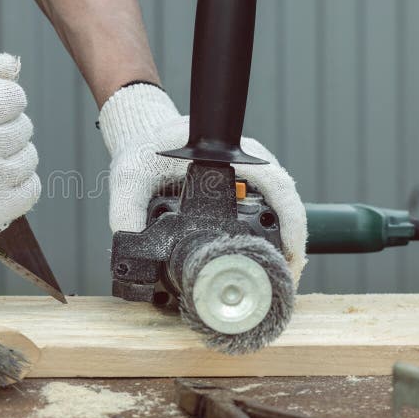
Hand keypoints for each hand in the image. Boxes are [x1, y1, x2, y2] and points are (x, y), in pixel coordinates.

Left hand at [99, 84, 307, 283]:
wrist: (143, 135)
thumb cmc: (141, 149)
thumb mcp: (129, 178)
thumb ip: (127, 212)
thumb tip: (133, 250)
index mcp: (228, 153)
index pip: (276, 185)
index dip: (291, 222)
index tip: (291, 255)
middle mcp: (248, 161)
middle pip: (285, 204)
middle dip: (291, 245)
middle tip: (283, 282)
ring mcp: (249, 174)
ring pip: (280, 210)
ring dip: (283, 243)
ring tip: (277, 278)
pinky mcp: (244, 187)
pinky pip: (267, 211)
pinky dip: (270, 236)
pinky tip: (261, 261)